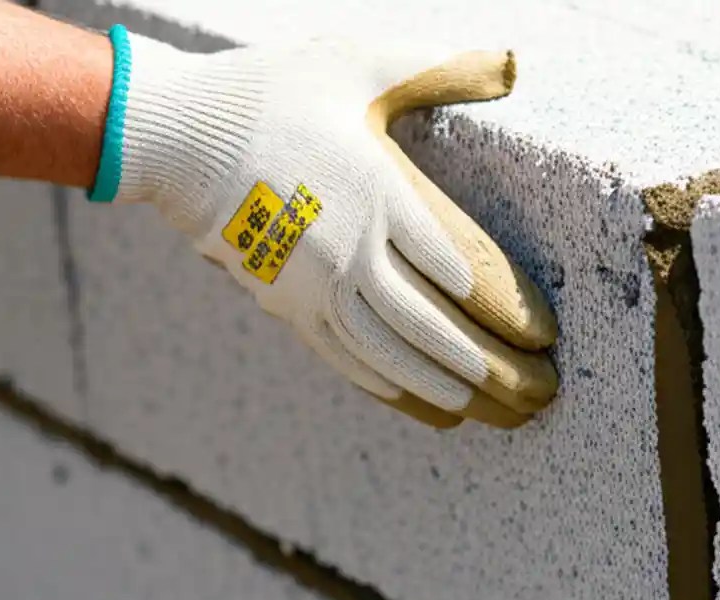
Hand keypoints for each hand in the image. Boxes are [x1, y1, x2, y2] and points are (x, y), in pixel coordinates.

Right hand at [91, 28, 558, 428]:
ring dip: (451, 389)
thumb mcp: (358, 65)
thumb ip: (440, 69)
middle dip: (496, 367)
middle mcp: (353, 251)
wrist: (172, 134)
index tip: (547, 337)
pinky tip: (431, 408)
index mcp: (381, 195)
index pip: (463, 270)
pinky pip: (349, 361)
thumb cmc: (270, 94)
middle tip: (541, 394)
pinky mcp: (287, 307)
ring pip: (395, 356)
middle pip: (437, 327)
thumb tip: (513, 64)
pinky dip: (394, 390)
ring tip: (498, 414)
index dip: (510, 311)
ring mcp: (316, 287)